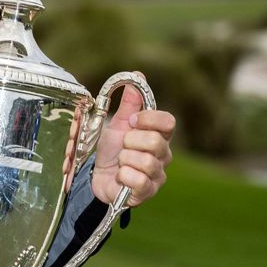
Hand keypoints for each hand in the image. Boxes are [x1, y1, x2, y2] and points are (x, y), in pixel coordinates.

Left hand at [91, 82, 175, 206]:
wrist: (97, 178)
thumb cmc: (111, 151)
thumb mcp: (117, 125)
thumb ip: (129, 104)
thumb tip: (138, 75)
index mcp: (159, 135)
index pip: (168, 122)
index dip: (148, 119)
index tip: (131, 121)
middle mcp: (163, 154)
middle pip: (155, 141)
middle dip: (130, 142)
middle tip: (122, 146)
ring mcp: (158, 174)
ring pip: (145, 161)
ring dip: (124, 160)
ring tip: (120, 162)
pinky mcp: (149, 191)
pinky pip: (139, 180)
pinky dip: (124, 176)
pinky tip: (121, 176)